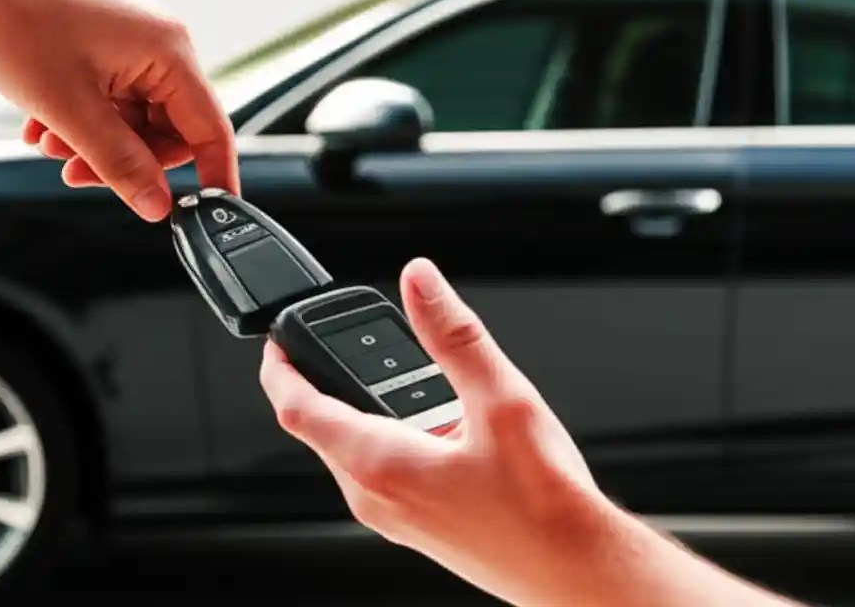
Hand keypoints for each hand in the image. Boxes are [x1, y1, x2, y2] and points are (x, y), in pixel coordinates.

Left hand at [0, 0, 238, 220]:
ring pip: (133, 121)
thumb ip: (121, 164)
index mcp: (169, 51)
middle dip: (125, 159)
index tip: (208, 214)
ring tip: (48, 142)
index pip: (210, 129)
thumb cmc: (17, 24)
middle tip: (78, 174)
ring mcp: (132, 44)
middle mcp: (159, 43)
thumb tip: (157, 205)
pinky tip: (43, 125)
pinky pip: (110, 102)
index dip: (213, 177)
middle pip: (168, 130)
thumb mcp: (71, 111)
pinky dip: (80, 122)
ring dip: (94, 143)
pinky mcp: (106, 45)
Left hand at [258, 257, 611, 605]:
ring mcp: (392, 515)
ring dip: (363, 405)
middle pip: (319, 426)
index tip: (277, 339)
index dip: (279, 367)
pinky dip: (389, 433)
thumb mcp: (501, 402)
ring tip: (406, 375)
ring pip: (351, 447)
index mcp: (378, 464)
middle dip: (326, 378)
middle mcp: (374, 496)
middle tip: (348, 340)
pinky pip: (379, 468)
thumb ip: (454, 336)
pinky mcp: (415, 524)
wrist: (577, 572)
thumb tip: (420, 282)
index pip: (296, 408)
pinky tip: (439, 422)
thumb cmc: (545, 507)